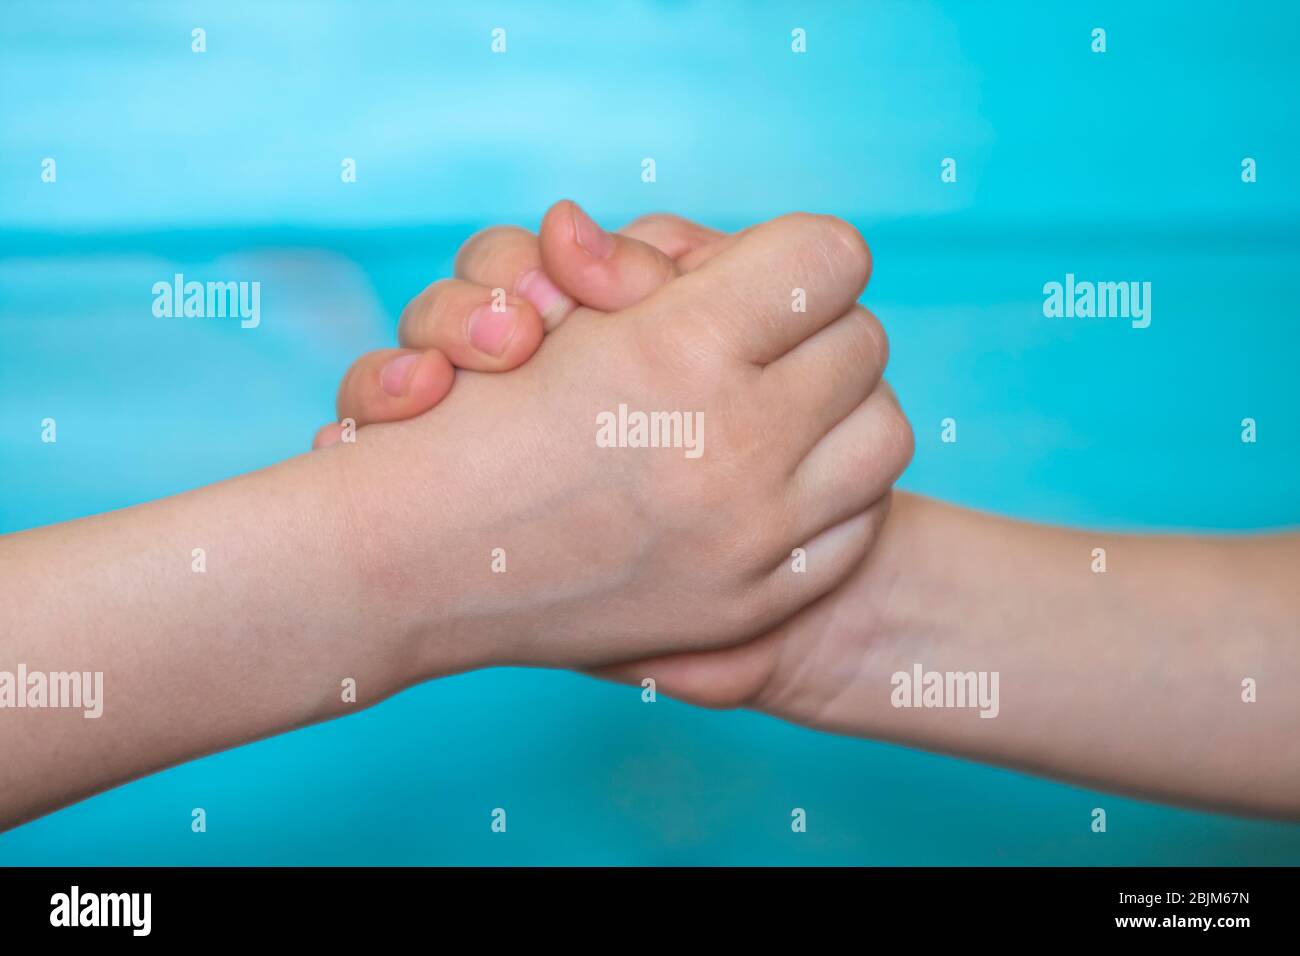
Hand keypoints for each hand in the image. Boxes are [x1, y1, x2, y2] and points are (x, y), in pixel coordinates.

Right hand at [318, 205, 910, 673]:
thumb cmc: (456, 417)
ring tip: (776, 410)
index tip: (752, 278)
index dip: (788, 255)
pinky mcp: (755, 601)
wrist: (409, 565)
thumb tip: (704, 257)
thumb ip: (642, 260)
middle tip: (752, 344)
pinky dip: (834, 493)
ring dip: (840, 409)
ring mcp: (754, 538)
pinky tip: (777, 482)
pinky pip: (862, 520)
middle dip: (808, 329)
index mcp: (683, 349)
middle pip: (865, 339)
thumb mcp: (536, 300)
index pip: (831, 257)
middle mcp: (733, 446)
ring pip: (886, 430)